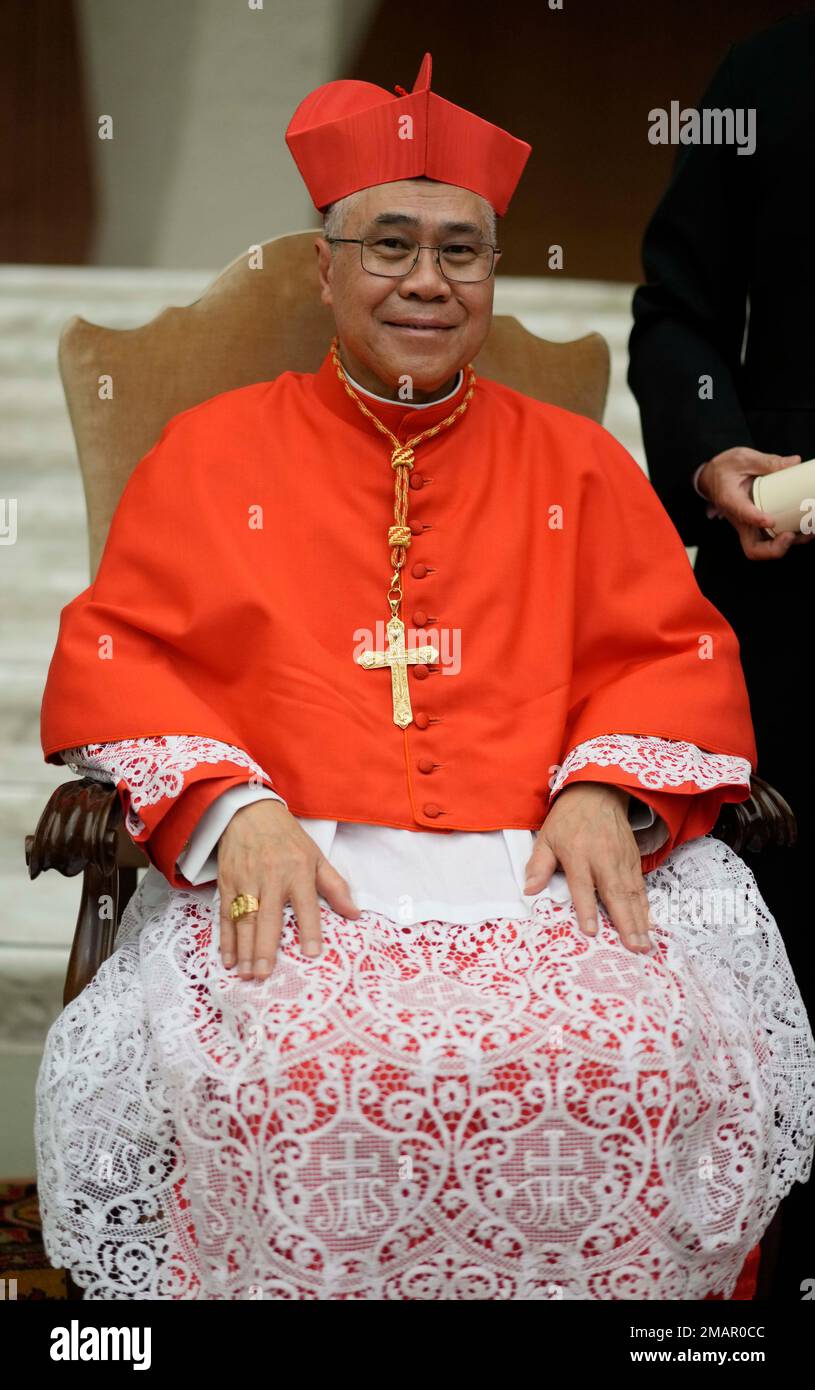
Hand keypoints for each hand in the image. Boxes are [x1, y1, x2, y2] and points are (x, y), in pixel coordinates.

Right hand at [217, 800, 360, 979]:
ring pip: (244, 920)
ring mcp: (246, 882)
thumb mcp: (315, 856)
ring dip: (244, 949)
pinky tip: (228, 959)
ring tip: (245, 974)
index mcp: (297, 872)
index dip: (310, 929)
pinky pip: (226, 915)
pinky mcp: (228, 884)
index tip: (312, 954)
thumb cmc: (287, 838)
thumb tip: (354, 914)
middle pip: (268, 917)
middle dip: (264, 948)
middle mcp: (271, 878)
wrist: (248, 812)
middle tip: (264, 975)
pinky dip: (226, 939)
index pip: (306, 905)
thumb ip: (335, 886)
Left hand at [524, 782, 653, 953]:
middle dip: (625, 922)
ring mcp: (622, 860)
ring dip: (639, 921)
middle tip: (633, 947)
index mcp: (578, 854)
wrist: (598, 793)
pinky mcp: (633, 860)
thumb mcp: (546, 837)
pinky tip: (649, 925)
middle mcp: (603, 859)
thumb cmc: (568, 819)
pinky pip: (640, 887)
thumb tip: (528, 890)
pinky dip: (645, 907)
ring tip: (644, 945)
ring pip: (632, 894)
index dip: (586, 909)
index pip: (582, 885)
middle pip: (615, 893)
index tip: (592, 931)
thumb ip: (538, 865)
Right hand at [697, 447, 814, 559]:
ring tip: (809, 532)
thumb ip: (768, 462)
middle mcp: (740, 520)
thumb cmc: (724, 469)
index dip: (756, 520)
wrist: (712, 478)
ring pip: (765, 548)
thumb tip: (794, 463)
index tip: (770, 521)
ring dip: (788, 545)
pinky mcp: (758, 526)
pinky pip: (772, 540)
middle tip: (791, 535)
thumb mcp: (743, 458)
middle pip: (752, 548)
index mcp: (731, 500)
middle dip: (774, 548)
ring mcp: (750, 526)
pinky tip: (807, 529)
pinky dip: (790, 539)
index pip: (742, 514)